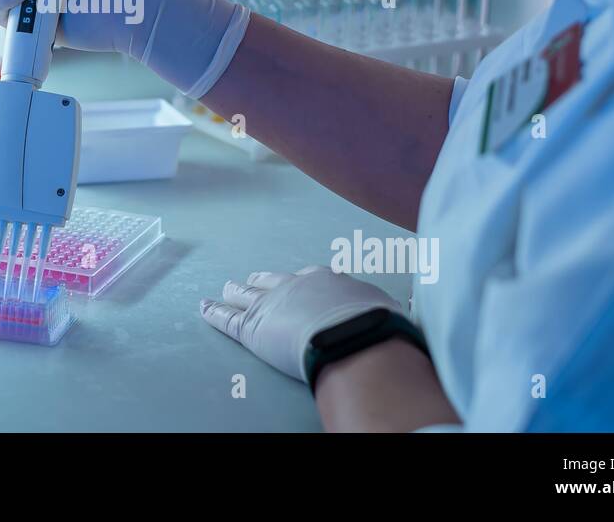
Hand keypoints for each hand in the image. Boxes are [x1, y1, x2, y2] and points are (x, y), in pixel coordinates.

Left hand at [199, 266, 401, 381]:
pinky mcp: (254, 328)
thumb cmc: (378, 327)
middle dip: (264, 281)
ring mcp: (273, 304)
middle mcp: (298, 286)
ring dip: (237, 292)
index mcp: (331, 281)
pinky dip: (214, 312)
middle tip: (255, 280)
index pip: (314, 278)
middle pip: (275, 280)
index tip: (304, 282)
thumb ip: (392, 309)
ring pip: (248, 294)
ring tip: (228, 289)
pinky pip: (229, 318)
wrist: (354, 335)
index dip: (305, 282)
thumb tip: (410, 311)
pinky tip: (203, 307)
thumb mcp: (391, 312)